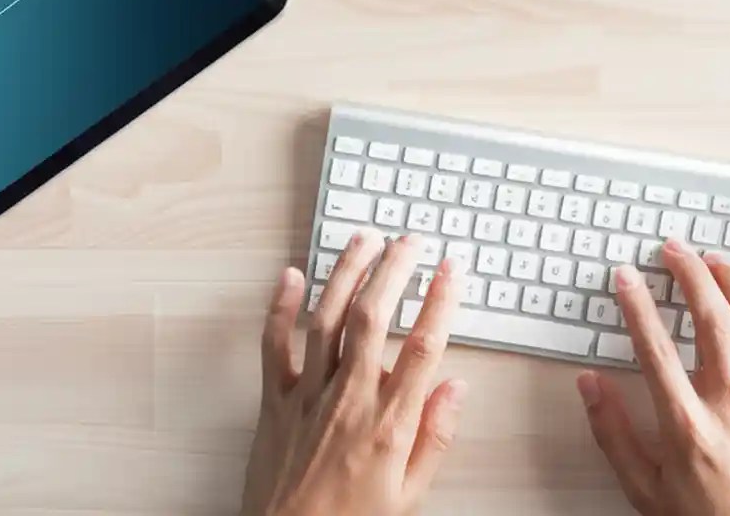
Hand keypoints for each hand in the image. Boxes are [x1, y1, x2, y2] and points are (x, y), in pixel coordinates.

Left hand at [241, 231, 466, 515]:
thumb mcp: (410, 495)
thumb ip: (435, 437)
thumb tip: (456, 389)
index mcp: (388, 423)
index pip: (422, 346)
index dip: (440, 300)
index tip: (452, 270)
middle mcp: (348, 400)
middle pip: (372, 317)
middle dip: (394, 269)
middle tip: (411, 241)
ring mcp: (307, 396)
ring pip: (326, 319)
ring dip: (347, 272)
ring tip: (365, 239)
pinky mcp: (274, 402)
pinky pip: (273, 344)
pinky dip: (280, 306)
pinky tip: (292, 276)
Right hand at [578, 241, 729, 514]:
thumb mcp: (641, 486)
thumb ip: (613, 432)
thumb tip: (590, 384)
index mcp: (687, 427)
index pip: (656, 352)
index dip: (637, 307)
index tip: (625, 277)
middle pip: (714, 326)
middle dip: (692, 278)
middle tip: (674, 250)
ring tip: (715, 261)